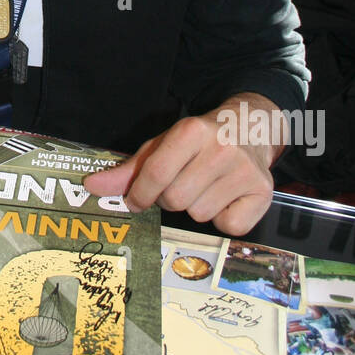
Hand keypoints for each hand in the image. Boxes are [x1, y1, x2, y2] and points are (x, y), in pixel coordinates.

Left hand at [84, 96, 283, 235]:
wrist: (250, 127)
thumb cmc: (198, 141)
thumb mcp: (162, 145)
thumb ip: (129, 169)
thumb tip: (92, 186)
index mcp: (191, 131)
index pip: (155, 174)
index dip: (139, 194)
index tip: (135, 200)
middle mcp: (221, 148)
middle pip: (175, 199)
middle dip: (169, 199)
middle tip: (181, 184)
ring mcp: (245, 171)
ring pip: (199, 214)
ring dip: (196, 207)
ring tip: (205, 186)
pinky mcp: (263, 192)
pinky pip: (228, 227)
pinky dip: (222, 219)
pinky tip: (225, 197)